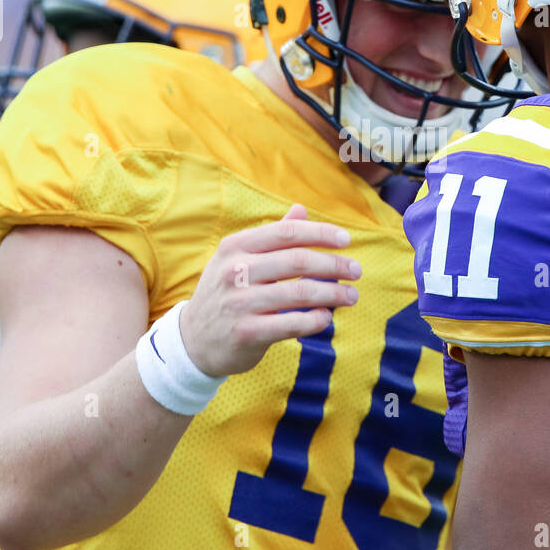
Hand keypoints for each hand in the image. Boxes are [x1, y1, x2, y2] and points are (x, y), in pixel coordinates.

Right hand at [179, 204, 359, 376]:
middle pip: (298, 261)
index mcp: (236, 247)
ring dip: (333, 294)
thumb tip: (301, 209)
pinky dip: (315, 320)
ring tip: (351, 296)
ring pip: (299, 293)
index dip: (320, 233)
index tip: (346, 240)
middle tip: (356, 271)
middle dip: (334, 265)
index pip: (287, 233)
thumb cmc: (225, 293)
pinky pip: (291, 324)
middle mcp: (235, 272)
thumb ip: (272, 236)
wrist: (193, 341)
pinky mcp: (246, 333)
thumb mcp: (238, 259)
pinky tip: (327, 317)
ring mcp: (239, 303)